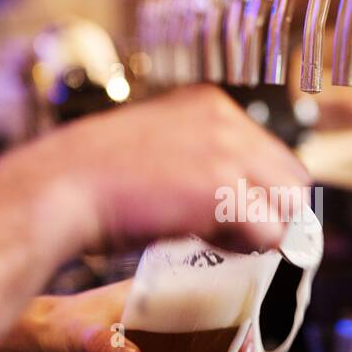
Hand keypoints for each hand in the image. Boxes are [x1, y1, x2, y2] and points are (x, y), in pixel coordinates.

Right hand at [46, 85, 311, 254]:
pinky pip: (269, 234)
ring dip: (257, 230)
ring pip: (287, 206)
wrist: (59, 189)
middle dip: (268, 210)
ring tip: (213, 236)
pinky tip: (205, 240)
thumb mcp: (155, 144)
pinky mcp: (224, 191)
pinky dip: (245, 248)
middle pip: (292, 178)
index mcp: (209, 103)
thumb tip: (235, 189)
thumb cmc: (93, 178)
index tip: (228, 207)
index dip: (257, 189)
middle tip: (229, 231)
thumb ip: (198, 156)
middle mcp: (226, 120)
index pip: (271, 151)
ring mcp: (228, 153)